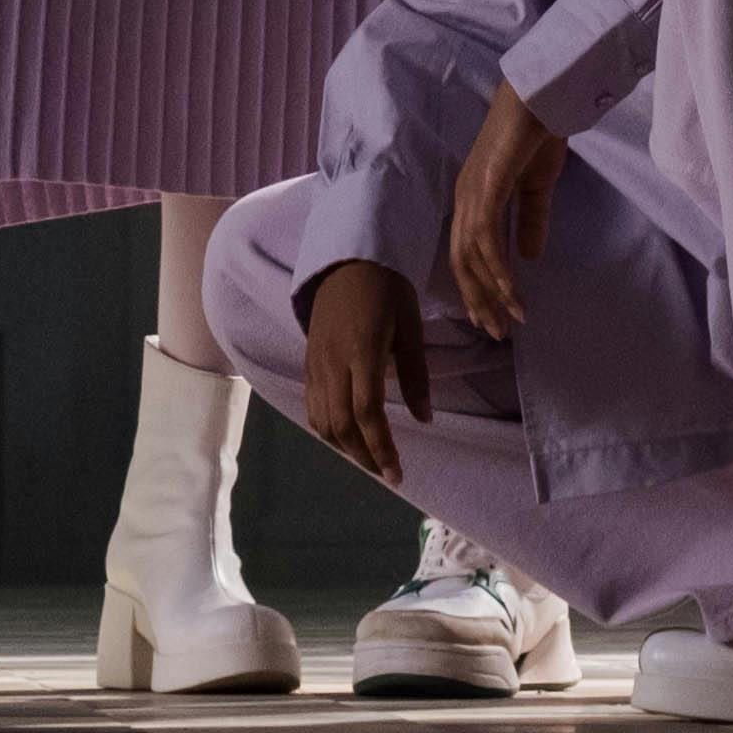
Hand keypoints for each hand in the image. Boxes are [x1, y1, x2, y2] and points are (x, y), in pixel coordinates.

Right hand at [299, 258, 424, 485]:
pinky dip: (327, 429)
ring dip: (345, 447)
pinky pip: (312, 406)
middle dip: (364, 456)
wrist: (346, 259)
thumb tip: (424, 418)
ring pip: (322, 420)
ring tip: (370, 458)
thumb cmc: (387, 288)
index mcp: (362, 352)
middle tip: (387, 473)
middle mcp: (333, 362)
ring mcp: (316, 363)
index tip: (398, 474)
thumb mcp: (410, 327)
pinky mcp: (308, 362)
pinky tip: (346, 436)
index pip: (367, 414)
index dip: (381, 448)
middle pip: (341, 425)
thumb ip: (415, 375)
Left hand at [441, 82, 565, 342]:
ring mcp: (471, 193)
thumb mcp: (537, 186)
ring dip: (491, 293)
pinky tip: (514, 293)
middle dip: (479, 300)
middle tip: (497, 333)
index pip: (465, 253)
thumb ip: (531, 219)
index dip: (476, 287)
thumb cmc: (538, 134)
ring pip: (471, 257)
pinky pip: (487, 240)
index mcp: (472, 197)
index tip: (492, 317)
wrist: (543, 97)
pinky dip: (499, 270)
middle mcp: (464, 198)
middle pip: (461, 262)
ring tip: (511, 321)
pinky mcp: (486, 188)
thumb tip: (529, 257)